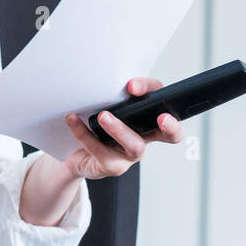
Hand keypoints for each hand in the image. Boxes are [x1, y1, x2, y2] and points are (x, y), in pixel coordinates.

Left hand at [62, 77, 183, 179]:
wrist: (77, 155)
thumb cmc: (96, 129)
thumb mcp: (107, 109)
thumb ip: (114, 97)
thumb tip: (106, 80)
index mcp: (148, 122)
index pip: (165, 105)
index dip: (158, 95)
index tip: (134, 87)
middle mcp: (144, 139)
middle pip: (169, 135)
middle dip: (171, 128)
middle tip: (163, 118)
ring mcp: (129, 155)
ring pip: (135, 145)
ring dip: (120, 129)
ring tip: (103, 116)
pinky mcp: (112, 166)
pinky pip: (100, 150)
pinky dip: (84, 133)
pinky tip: (73, 120)